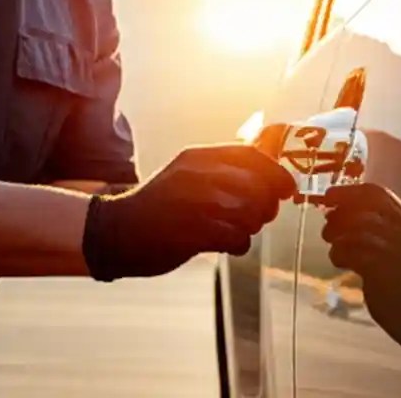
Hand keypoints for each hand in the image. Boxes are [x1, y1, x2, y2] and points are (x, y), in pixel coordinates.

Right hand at [84, 144, 295, 280]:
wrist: (115, 231)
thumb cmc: (159, 205)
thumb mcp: (187, 174)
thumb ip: (223, 169)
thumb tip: (268, 165)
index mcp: (199, 157)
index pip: (254, 156)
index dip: (277, 174)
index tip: (285, 189)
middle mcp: (199, 175)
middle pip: (259, 186)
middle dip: (267, 206)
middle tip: (257, 216)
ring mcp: (196, 203)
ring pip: (251, 213)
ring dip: (251, 227)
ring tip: (236, 230)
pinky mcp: (193, 233)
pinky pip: (237, 238)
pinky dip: (238, 244)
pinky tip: (225, 244)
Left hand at [323, 183, 400, 359]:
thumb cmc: (395, 277)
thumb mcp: (391, 244)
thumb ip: (371, 224)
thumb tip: (332, 208)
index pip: (377, 192)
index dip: (349, 191)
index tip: (329, 196)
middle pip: (362, 208)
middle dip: (338, 215)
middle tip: (327, 228)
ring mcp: (395, 251)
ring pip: (353, 229)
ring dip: (335, 236)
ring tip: (333, 246)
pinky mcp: (381, 270)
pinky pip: (349, 252)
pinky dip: (338, 254)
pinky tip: (340, 262)